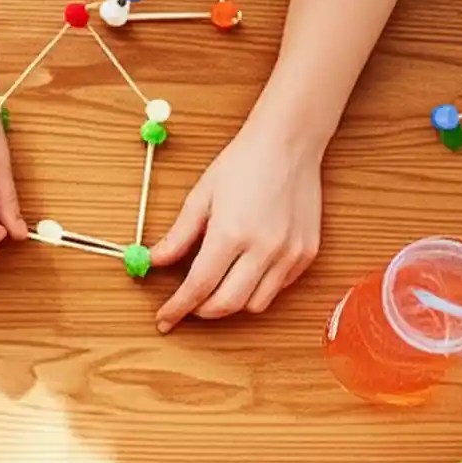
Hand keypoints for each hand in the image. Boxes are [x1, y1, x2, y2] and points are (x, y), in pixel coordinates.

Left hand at [150, 111, 323, 331]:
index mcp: (231, 233)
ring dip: (230, 303)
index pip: (198, 287)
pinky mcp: (307, 254)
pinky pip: (278, 288)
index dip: (178, 307)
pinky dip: (257, 289)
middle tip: (186, 304)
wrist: (289, 144)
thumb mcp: (200, 197)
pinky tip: (243, 272)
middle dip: (201, 311)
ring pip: (255, 304)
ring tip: (215, 287)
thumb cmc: (243, 164)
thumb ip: (178, 236)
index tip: (164, 319)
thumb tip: (154, 260)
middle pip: (227, 304)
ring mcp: (289, 254)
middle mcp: (264, 249)